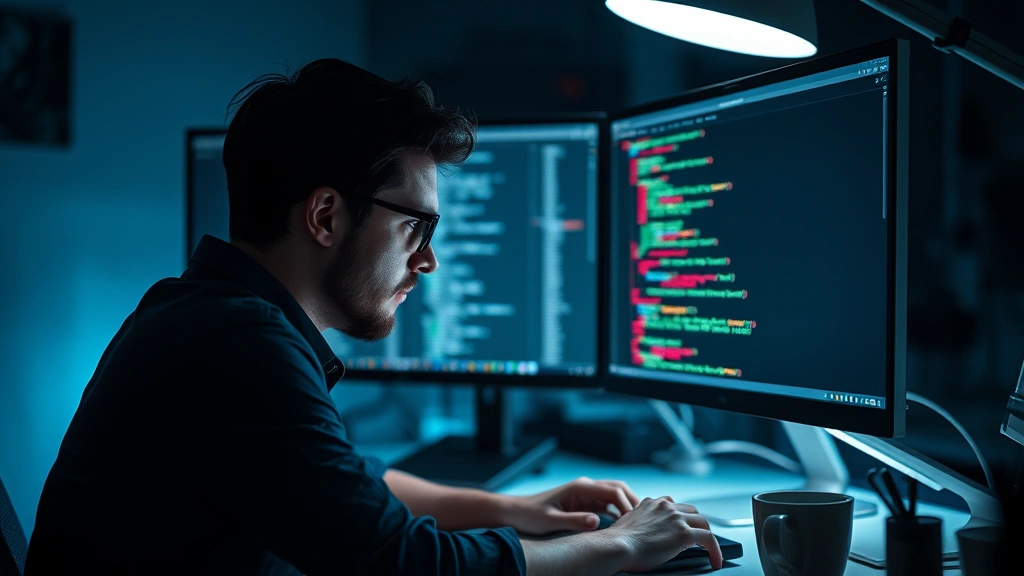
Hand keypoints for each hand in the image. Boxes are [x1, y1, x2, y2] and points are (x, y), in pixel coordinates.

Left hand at [502, 477, 640, 534]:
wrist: (516, 513)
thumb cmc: (530, 516)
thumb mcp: (550, 521)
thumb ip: (574, 521)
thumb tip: (597, 522)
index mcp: (580, 487)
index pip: (613, 490)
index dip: (627, 505)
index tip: (635, 522)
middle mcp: (585, 487)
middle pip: (618, 488)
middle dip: (632, 502)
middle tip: (643, 522)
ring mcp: (585, 493)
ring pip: (615, 495)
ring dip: (626, 507)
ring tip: (638, 525)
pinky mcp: (584, 502)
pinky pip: (606, 505)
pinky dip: (618, 513)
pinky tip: (624, 527)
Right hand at [605, 496, 721, 571]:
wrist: (617, 546)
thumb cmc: (616, 541)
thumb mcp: (626, 523)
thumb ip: (637, 522)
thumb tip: (638, 533)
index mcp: (650, 503)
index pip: (671, 504)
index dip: (678, 515)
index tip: (680, 524)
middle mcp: (665, 506)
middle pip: (690, 510)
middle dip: (695, 522)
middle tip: (696, 537)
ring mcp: (676, 519)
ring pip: (702, 521)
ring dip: (706, 534)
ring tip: (708, 549)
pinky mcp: (684, 534)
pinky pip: (708, 538)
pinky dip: (715, 549)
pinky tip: (715, 560)